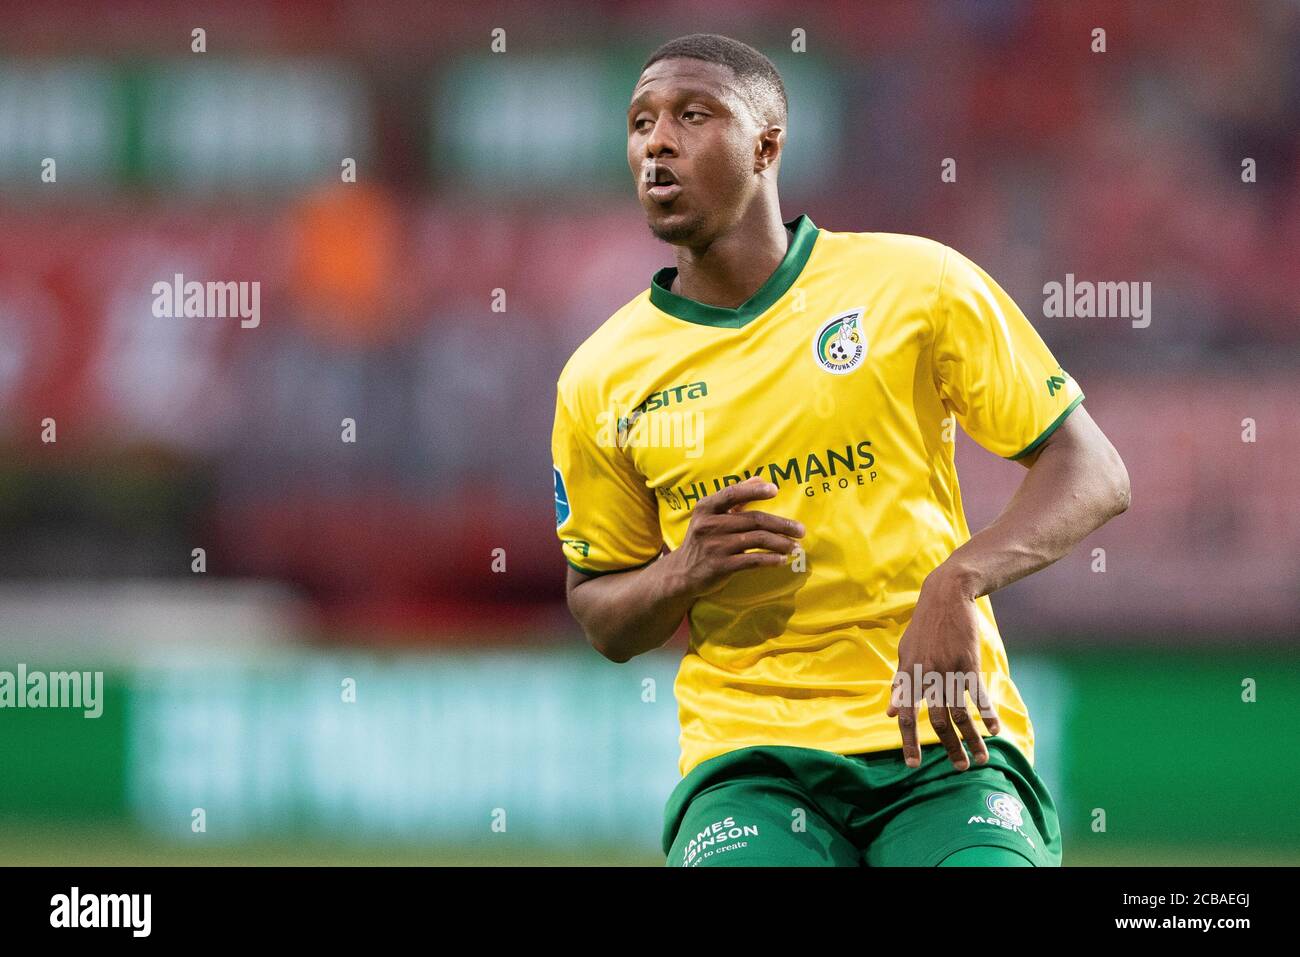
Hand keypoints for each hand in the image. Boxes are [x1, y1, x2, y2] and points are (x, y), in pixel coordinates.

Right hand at [662, 476, 803, 598]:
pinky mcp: (719, 566)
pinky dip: (769, 560)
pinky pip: (751, 561)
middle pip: (753, 520)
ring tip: (795, 547)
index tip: (775, 490)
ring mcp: (714, 546)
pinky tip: (782, 560)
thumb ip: (736, 498)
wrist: (682, 573)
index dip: (754, 491)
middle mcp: (709, 524)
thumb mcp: (712, 515)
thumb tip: (760, 478)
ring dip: (780, 543)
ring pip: (755, 540)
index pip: (732, 494)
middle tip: (800, 530)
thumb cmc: (703, 540)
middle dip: (781, 524)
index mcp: (706, 507)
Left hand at [886, 568, 1000, 770]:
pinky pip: (979, 696)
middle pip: (935, 720)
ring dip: (971, 739)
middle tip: (959, 768)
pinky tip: (995, 730)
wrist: (945, 597)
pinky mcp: (969, 663)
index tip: (912, 764)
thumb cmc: (924, 627)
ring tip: (981, 758)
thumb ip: (900, 683)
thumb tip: (889, 711)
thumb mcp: (905, 652)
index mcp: (909, 674)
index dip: (908, 740)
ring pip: (960, 714)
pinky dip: (988, 715)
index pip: (905, 714)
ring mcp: (949, 670)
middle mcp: (927, 676)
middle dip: (948, 747)